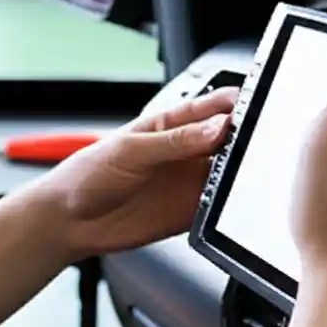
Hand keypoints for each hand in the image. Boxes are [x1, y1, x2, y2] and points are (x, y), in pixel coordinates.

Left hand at [35, 87, 238, 259]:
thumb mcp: (130, 151)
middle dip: (247, 140)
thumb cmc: (87, 175)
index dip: (237, 105)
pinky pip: (220, 208)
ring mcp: (188, 182)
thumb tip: (216, 127)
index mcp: (169, 124)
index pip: (213, 107)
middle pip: (229, 140)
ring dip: (242, 174)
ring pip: (230, 174)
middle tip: (258, 145)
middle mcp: (184, 151)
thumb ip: (175, 141)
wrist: (67, 221)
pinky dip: (230, 207)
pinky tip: (232, 204)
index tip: (256, 109)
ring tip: (247, 175)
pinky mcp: (189, 213)